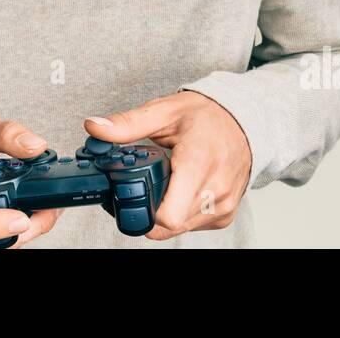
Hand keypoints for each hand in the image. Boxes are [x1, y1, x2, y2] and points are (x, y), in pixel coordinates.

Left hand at [85, 91, 251, 240]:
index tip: (131, 190)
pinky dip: (180, 211)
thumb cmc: (207, 115)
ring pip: (179, 229)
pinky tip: (180, 188)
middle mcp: (215, 190)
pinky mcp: (224, 215)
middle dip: (149, 207)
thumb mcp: (164, 111)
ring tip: (167, 181)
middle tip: (147, 182)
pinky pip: (192, 226)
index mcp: (199, 163)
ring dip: (165, 211)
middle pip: (168, 225)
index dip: (141, 208)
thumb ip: (127, 124)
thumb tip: (94, 127)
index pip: (166, 215)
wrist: (245, 120)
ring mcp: (223, 206)